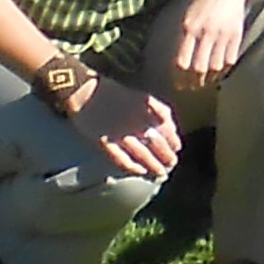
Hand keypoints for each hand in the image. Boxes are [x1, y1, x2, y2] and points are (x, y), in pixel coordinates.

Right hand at [66, 76, 180, 177]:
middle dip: (166, 155)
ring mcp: (119, 134)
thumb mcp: (141, 96)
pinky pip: (120, 158)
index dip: (172, 140)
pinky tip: (140, 171)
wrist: (85, 91)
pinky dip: (131, 166)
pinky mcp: (104, 143)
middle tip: (171, 164)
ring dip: (153, 164)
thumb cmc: (113, 92)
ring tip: (160, 173)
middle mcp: (136, 123)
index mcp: (146, 110)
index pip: (166, 129)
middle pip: (156, 143)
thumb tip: (169, 125)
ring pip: (141, 153)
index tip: (177, 148)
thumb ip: (157, 110)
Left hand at [165, 0, 250, 91]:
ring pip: (215, 66)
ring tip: (206, 83)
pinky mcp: (236, 33)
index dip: (180, 77)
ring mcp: (222, 33)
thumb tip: (181, 61)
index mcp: (189, 28)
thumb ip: (186, 37)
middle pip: (198, 67)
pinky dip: (224, 68)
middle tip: (193, 88)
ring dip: (210, 78)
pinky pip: (230, 58)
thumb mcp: (189, 16)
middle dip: (194, 82)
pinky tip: (220, 72)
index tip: (180, 86)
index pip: (182, 61)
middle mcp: (205, 32)